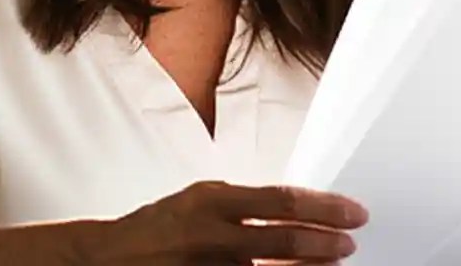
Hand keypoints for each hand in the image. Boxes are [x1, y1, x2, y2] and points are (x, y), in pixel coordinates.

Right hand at [80, 179, 367, 263]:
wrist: (106, 258)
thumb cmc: (159, 226)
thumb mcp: (199, 200)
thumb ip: (243, 205)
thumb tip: (298, 210)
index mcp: (212, 200)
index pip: (283, 201)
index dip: (325, 208)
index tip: (354, 212)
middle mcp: (211, 234)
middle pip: (286, 239)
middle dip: (327, 242)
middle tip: (349, 243)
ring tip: (332, 265)